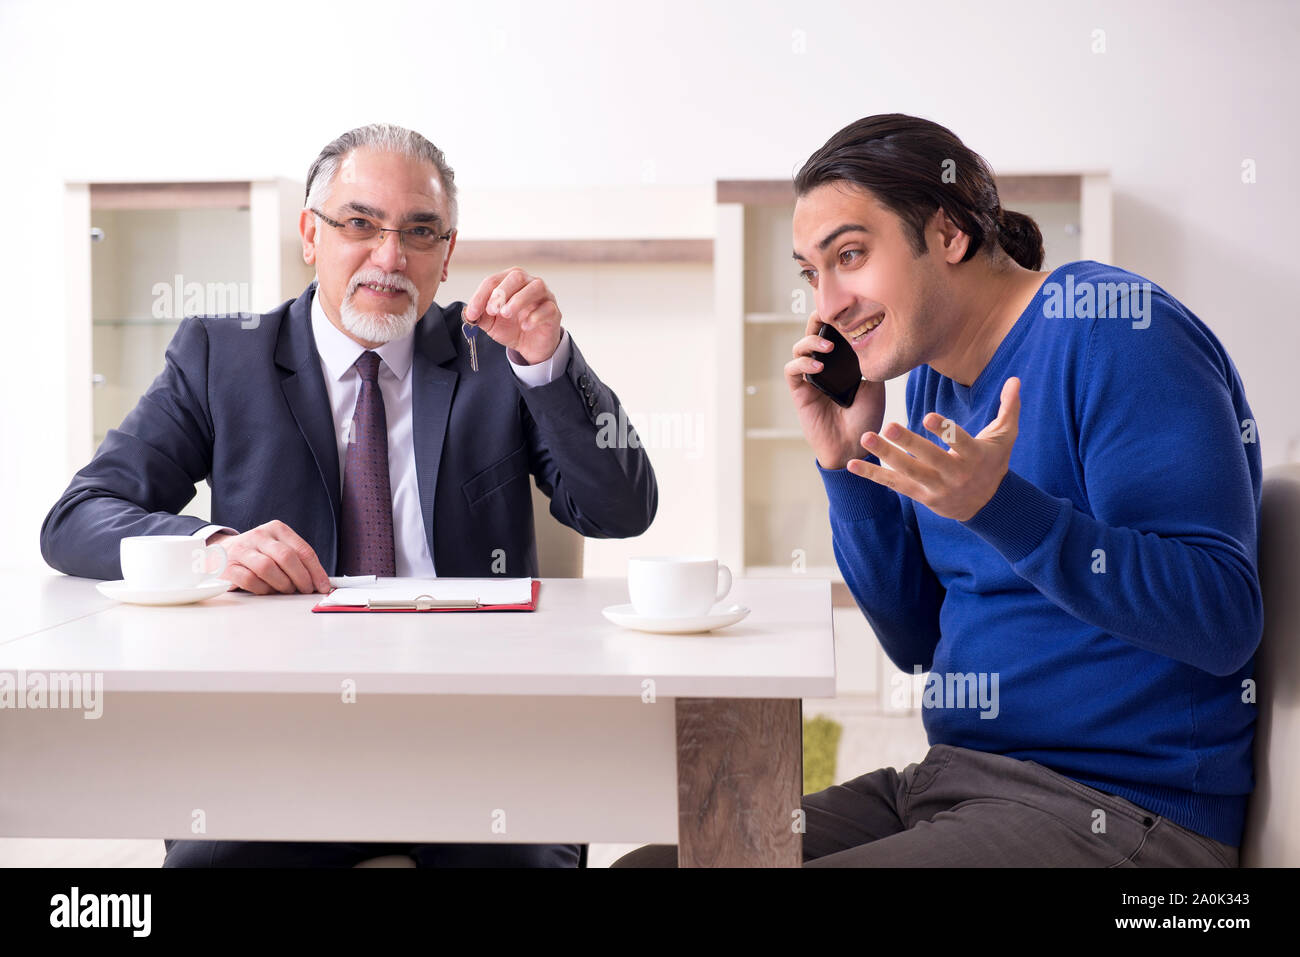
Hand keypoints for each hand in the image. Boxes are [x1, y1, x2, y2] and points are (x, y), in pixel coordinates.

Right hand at [208, 520, 331, 594]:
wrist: (221, 552)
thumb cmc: (257, 554)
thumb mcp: (278, 548)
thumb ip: (297, 560)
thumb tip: (319, 582)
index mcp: (277, 529)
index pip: (302, 550)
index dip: (316, 570)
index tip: (322, 585)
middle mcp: (259, 535)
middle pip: (286, 557)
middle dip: (301, 578)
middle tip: (305, 590)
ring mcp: (242, 549)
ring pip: (268, 567)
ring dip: (282, 584)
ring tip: (286, 590)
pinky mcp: (228, 565)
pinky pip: (250, 579)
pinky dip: (263, 589)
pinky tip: (267, 591)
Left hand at [462, 267, 562, 364]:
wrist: (529, 346)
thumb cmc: (511, 328)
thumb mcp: (490, 323)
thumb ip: (479, 315)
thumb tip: (468, 312)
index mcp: (509, 282)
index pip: (493, 280)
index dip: (480, 296)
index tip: (472, 313)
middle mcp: (528, 283)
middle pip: (517, 276)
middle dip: (501, 292)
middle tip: (492, 311)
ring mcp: (544, 296)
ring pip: (536, 287)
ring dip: (518, 300)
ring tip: (506, 315)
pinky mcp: (554, 311)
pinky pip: (548, 308)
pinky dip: (534, 316)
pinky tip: (525, 326)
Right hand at [784, 311, 886, 468]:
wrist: (855, 445)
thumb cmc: (866, 418)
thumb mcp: (875, 384)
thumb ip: (869, 361)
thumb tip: (868, 338)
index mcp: (841, 363)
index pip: (833, 334)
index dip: (834, 319)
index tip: (843, 306)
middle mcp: (824, 367)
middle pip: (812, 334)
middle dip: (817, 321)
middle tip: (827, 315)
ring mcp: (810, 378)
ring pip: (799, 348)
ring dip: (811, 342)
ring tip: (828, 348)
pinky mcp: (799, 391)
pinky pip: (792, 370)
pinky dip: (802, 363)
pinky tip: (818, 366)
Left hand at [849, 376, 1021, 520]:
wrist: (989, 505)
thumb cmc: (994, 462)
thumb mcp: (1005, 437)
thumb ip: (1009, 408)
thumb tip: (1015, 379)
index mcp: (974, 457)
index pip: (960, 442)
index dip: (944, 431)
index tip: (928, 416)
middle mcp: (954, 474)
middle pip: (929, 459)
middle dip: (908, 443)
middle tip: (888, 427)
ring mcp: (936, 488)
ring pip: (908, 472)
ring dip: (885, 456)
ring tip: (865, 438)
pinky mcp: (921, 496)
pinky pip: (894, 485)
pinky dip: (873, 475)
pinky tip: (853, 463)